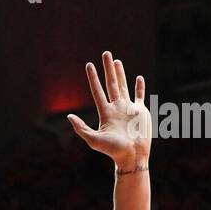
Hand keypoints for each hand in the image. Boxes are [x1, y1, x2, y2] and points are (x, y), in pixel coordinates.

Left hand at [67, 52, 150, 169]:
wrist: (132, 156)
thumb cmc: (113, 150)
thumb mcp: (94, 140)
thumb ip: (81, 128)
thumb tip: (69, 116)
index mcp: (106, 113)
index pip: (98, 91)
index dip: (93, 78)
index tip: (89, 65)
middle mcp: (116, 108)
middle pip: (111, 84)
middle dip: (108, 69)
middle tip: (105, 53)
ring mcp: (128, 109)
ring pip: (123, 86)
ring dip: (120, 73)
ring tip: (116, 61)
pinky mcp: (141, 111)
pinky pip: (140, 96)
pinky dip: (140, 87)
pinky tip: (138, 78)